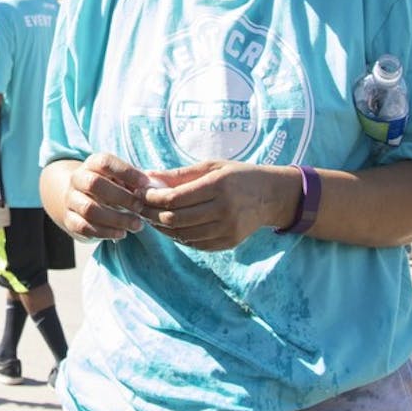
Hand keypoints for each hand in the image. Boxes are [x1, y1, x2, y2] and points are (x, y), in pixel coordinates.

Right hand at [49, 152, 153, 241]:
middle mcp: (78, 179)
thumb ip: (134, 182)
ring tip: (136, 225)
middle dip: (120, 197)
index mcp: (91, 164)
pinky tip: (122, 233)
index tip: (145, 184)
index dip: (126, 172)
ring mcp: (71, 200)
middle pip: (93, 184)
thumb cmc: (109, 187)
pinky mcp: (69, 219)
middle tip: (140, 207)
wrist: (78, 199)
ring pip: (89, 209)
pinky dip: (105, 232)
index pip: (104, 162)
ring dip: (116, 219)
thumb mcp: (119, 178)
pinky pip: (84, 227)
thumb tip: (152, 188)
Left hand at [141, 161, 296, 250]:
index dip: (151, 198)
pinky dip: (177, 236)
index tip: (140, 193)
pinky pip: (194, 244)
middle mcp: (223, 210)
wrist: (272, 196)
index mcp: (218, 186)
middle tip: (138, 207)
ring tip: (150, 216)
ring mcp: (227, 230)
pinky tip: (169, 226)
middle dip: (150, 213)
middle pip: (175, 219)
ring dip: (161, 227)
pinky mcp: (228, 242)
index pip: (174, 198)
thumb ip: (179, 174)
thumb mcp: (211, 167)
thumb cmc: (238, 176)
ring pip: (182, 234)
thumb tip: (147, 176)